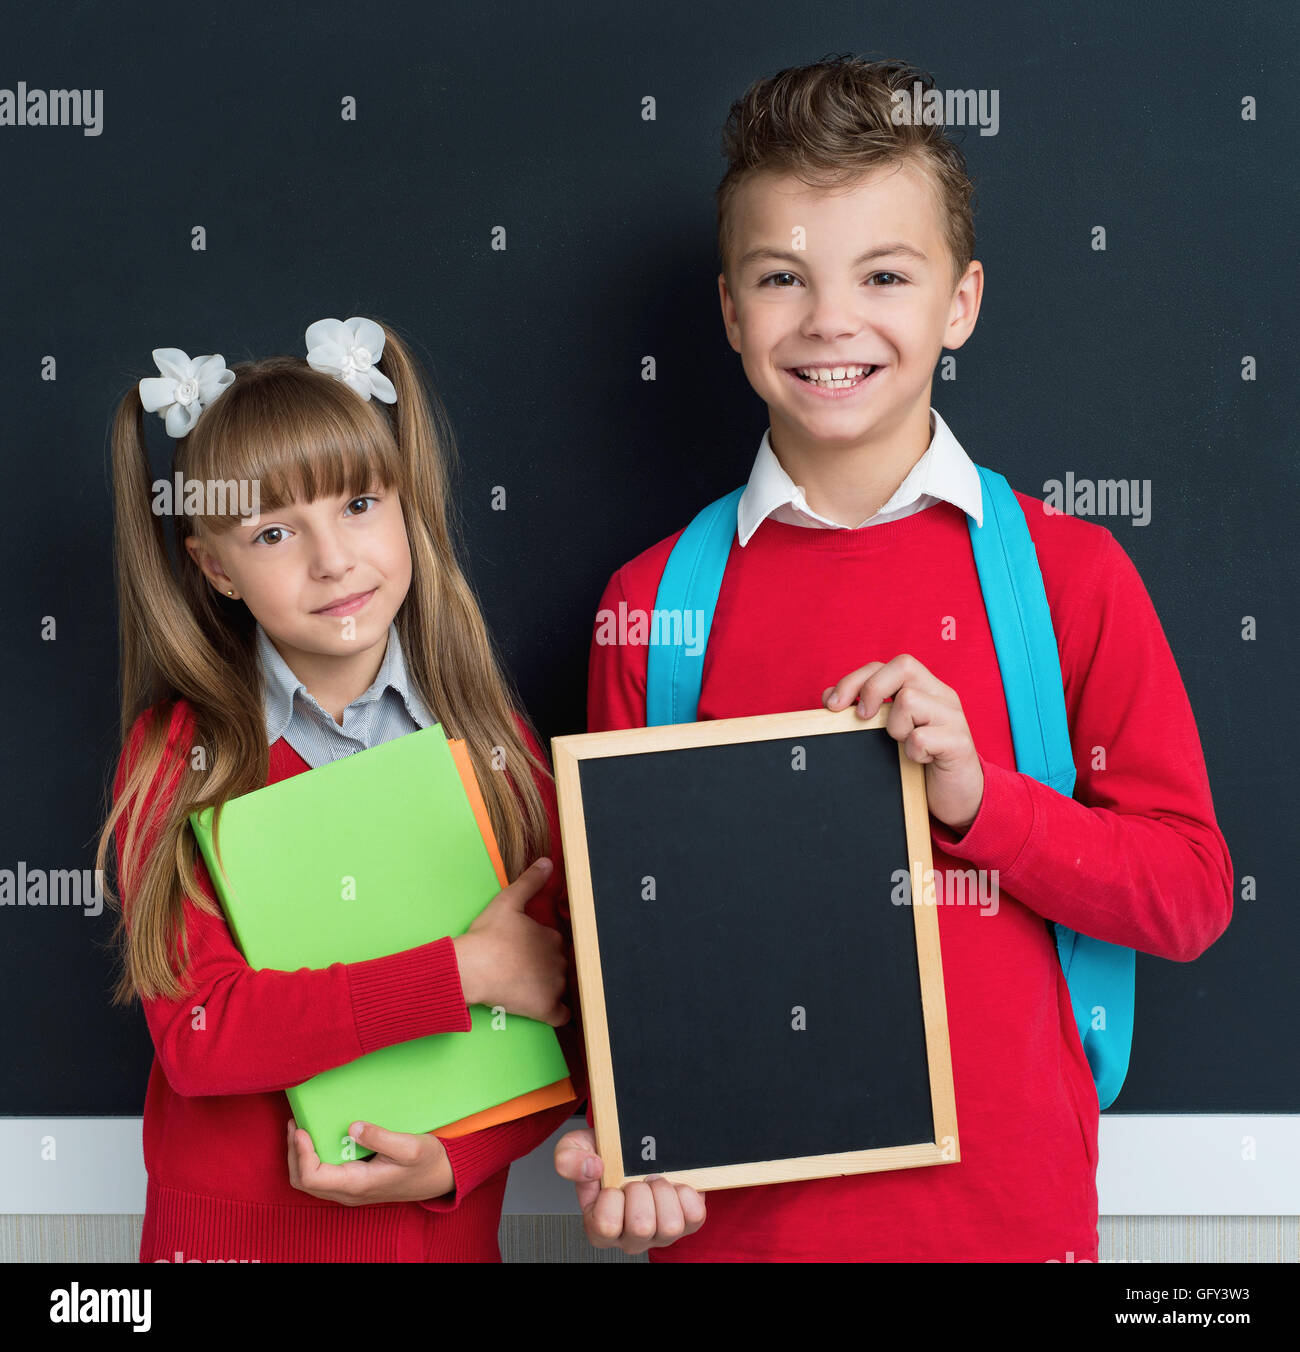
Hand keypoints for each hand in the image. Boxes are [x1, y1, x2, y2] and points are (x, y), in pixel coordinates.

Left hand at [286, 1117, 454, 1204]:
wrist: (441, 1178)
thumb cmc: (427, 1162)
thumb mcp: (410, 1146)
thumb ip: (380, 1137)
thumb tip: (352, 1126)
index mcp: (358, 1184)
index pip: (312, 1177)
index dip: (301, 1154)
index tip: (301, 1129)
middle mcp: (349, 1192)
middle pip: (303, 1180)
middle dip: (294, 1153)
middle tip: (296, 1123)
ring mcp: (350, 1189)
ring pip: (310, 1179)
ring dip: (300, 1155)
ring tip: (301, 1127)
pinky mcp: (354, 1182)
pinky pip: (322, 1175)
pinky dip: (312, 1157)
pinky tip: (318, 1136)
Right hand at [452, 858, 569, 1025]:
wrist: (472, 968)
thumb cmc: (488, 935)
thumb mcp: (508, 902)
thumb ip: (530, 882)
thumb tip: (548, 862)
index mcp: (552, 937)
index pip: (554, 942)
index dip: (540, 946)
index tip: (525, 949)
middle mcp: (559, 960)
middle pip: (559, 964)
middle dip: (546, 966)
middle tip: (524, 969)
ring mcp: (554, 986)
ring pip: (561, 986)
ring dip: (551, 987)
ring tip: (529, 987)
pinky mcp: (546, 1008)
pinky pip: (562, 1014)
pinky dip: (559, 1013)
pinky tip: (551, 1011)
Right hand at [553, 1128, 705, 1253]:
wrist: (636, 1145)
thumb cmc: (606, 1155)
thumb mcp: (576, 1147)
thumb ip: (569, 1158)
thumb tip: (592, 1168)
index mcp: (600, 1227)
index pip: (606, 1226)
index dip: (611, 1197)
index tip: (612, 1181)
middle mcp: (632, 1237)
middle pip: (641, 1226)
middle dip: (639, 1191)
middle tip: (636, 1179)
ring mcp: (661, 1234)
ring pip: (670, 1225)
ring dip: (663, 1191)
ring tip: (654, 1180)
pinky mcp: (687, 1223)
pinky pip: (695, 1214)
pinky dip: (686, 1192)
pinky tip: (674, 1185)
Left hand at [824, 653, 984, 834]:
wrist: (960, 799)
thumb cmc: (920, 764)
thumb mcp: (890, 733)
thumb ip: (866, 711)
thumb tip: (828, 696)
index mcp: (925, 689)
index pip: (886, 665)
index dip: (855, 679)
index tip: (832, 705)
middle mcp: (941, 696)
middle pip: (903, 665)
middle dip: (871, 689)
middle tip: (862, 717)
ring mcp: (953, 717)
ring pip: (909, 700)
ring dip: (895, 728)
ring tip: (904, 746)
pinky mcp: (959, 742)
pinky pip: (921, 737)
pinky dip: (912, 752)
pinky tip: (921, 762)